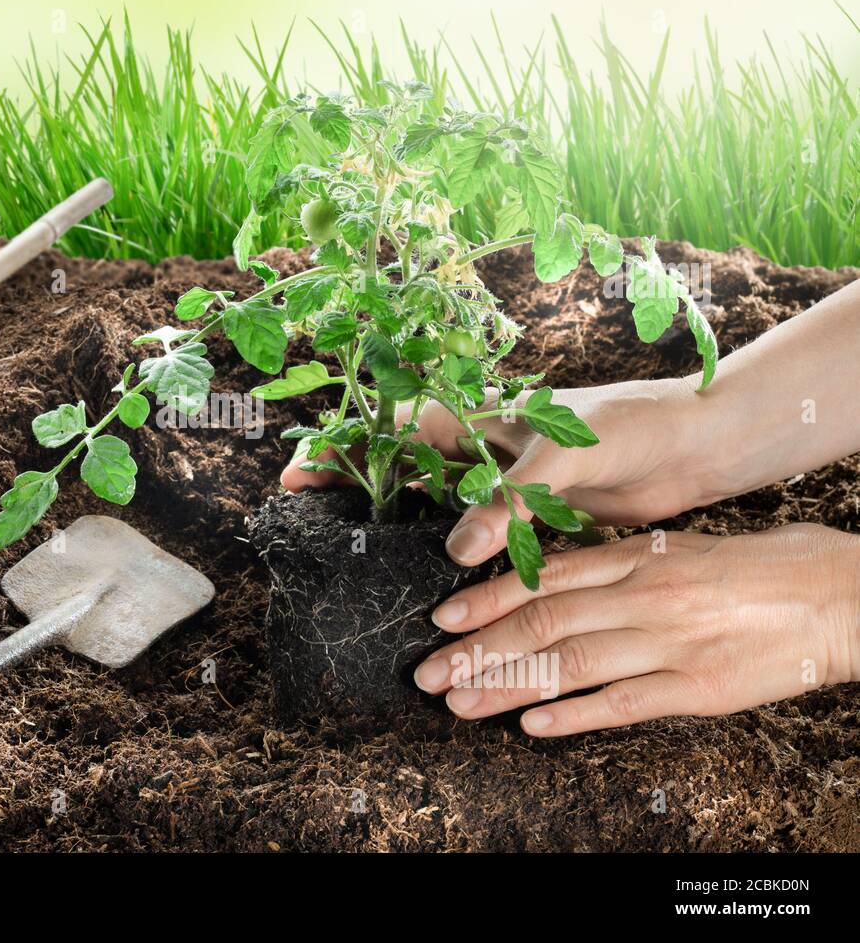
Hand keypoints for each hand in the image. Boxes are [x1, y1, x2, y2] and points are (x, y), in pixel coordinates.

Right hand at [283, 376, 725, 565]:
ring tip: (354, 555)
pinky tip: (430, 581)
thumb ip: (510, 499)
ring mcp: (504, 487)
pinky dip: (452, 560)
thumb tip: (456, 550)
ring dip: (396, 527)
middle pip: (399, 467)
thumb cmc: (635, 426)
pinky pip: (479, 542)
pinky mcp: (531, 522)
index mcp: (481, 417)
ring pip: (433, 507)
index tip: (300, 472)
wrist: (698, 449)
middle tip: (305, 515)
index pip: (394, 427)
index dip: (345, 446)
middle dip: (351, 484)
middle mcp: (482, 451)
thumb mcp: (567, 455)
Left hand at [412, 524, 859, 735]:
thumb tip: (555, 580)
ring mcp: (670, 642)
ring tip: (461, 704)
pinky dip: (574, 716)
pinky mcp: (700, 687)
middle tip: (430, 674)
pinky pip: (624, 703)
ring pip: (569, 666)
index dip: (485, 600)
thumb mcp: (680, 547)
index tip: (442, 618)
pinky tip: (532, 726)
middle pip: (542, 625)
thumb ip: (618, 564)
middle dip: (477, 651)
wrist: (841, 594)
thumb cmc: (762, 566)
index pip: (543, 578)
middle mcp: (644, 596)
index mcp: (637, 556)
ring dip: (507, 687)